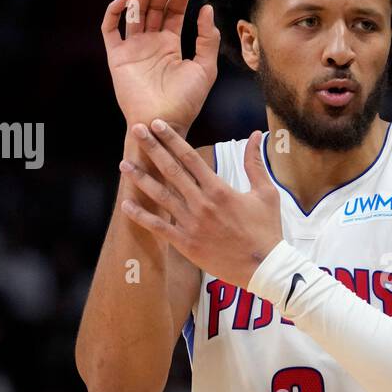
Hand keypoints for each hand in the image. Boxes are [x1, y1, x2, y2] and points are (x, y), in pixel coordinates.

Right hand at [101, 0, 220, 133]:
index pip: (173, 12)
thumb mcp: (205, 68)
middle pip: (153, 7)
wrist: (164, 123)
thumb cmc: (186, 102)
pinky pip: (110, 29)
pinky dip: (115, 11)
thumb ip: (206, 40)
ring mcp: (132, 48)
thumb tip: (207, 9)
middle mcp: (150, 43)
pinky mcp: (117, 56)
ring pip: (134, 11)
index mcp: (169, 45)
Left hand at [118, 119, 282, 287]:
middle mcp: (202, 203)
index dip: (172, 139)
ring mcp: (191, 224)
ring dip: (141, 178)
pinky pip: (158, 227)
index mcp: (219, 189)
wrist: (263, 267)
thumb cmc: (267, 230)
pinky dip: (141, 216)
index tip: (157, 124)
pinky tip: (126, 204)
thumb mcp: (266, 193)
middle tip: (136, 130)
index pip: (190, 157)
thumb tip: (257, 135)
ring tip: (124, 163)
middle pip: (171, 170)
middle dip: (152, 148)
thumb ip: (255, 163)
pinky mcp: (185, 243)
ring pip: (160, 196)